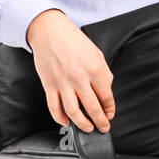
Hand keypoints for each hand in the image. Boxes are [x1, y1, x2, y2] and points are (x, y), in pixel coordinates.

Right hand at [26, 9, 114, 133]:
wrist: (49, 30)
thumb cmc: (73, 40)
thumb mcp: (96, 53)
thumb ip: (104, 73)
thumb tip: (106, 92)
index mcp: (95, 69)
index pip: (106, 97)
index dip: (110, 109)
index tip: (110, 114)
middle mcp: (79, 78)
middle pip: (93, 108)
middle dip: (101, 121)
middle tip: (103, 127)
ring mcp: (63, 83)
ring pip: (74, 113)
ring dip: (83, 124)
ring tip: (88, 128)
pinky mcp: (49, 85)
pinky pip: (54, 108)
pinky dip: (60, 119)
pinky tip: (66, 122)